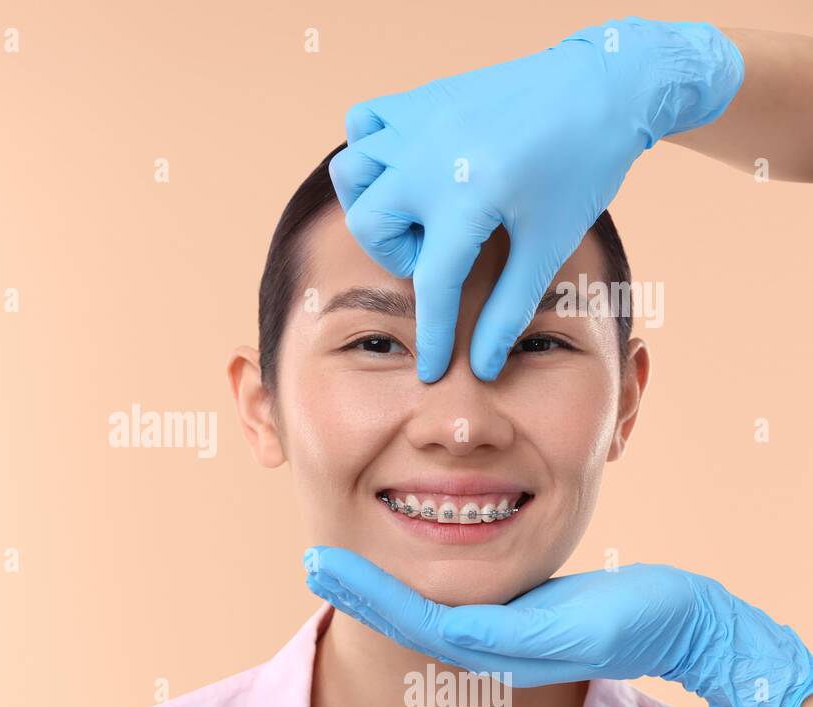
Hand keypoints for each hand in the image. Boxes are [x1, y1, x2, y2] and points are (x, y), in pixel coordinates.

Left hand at [303, 546, 812, 706]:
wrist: (676, 621)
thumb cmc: (626, 621)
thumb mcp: (561, 629)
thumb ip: (503, 635)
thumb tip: (445, 634)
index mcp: (486, 643)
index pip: (407, 617)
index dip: (362, 591)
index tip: (319, 563)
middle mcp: (483, 637)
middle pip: (404, 612)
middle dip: (355, 587)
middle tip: (310, 557)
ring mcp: (496, 623)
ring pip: (421, 602)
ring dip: (377, 582)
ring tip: (336, 556)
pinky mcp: (512, 606)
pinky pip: (450, 593)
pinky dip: (415, 580)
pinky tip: (396, 559)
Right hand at [329, 16, 743, 382]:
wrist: (603, 85)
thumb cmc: (582, 167)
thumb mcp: (549, 244)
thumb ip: (508, 308)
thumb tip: (481, 366)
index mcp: (467, 197)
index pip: (431, 284)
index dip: (432, 336)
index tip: (432, 370)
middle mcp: (430, 157)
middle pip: (370, 225)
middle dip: (396, 254)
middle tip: (438, 252)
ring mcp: (420, 122)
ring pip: (353, 172)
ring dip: (374, 203)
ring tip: (416, 212)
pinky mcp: (422, 98)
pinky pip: (364, 121)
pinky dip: (371, 148)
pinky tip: (406, 168)